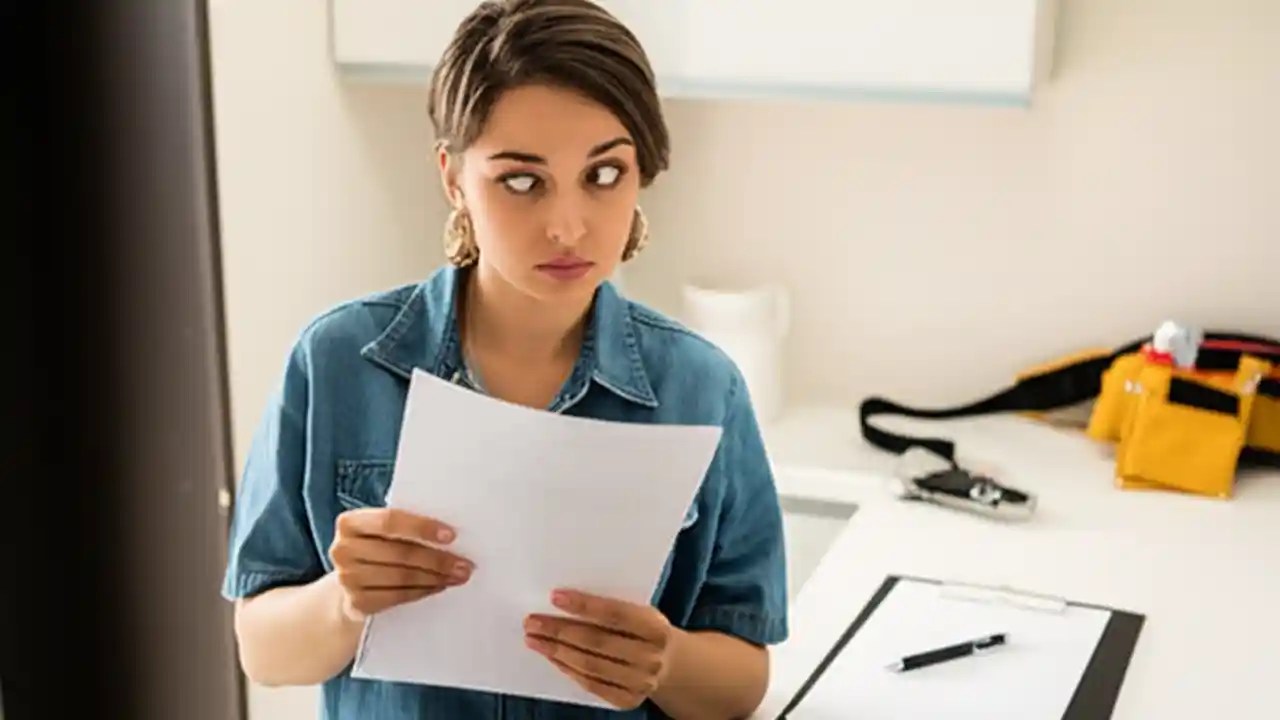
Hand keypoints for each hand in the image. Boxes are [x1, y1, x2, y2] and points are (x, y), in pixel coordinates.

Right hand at [328, 508, 473, 620]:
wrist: (351, 582)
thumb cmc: (376, 548)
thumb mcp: (381, 532)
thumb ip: (405, 526)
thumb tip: (451, 534)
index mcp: (349, 523)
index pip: (389, 520)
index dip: (422, 527)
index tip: (451, 535)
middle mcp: (342, 549)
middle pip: (400, 552)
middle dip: (438, 559)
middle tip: (465, 564)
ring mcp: (346, 578)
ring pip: (401, 576)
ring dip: (435, 577)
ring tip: (457, 576)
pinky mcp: (356, 604)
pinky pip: (397, 596)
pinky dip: (423, 591)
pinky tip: (438, 586)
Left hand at [524, 590, 677, 710]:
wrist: (670, 663)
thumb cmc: (644, 629)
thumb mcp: (640, 612)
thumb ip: (612, 608)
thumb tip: (563, 601)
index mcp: (657, 628)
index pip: (615, 614)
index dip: (584, 605)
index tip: (554, 596)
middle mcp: (651, 657)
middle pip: (597, 641)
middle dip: (560, 630)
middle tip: (532, 621)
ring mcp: (640, 682)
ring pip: (590, 665)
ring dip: (556, 651)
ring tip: (534, 639)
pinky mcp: (627, 700)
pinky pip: (591, 684)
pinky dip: (567, 669)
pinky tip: (552, 657)